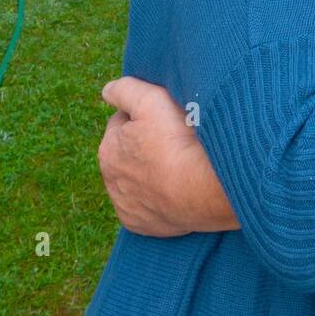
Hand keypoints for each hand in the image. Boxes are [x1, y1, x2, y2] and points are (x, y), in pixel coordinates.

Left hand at [98, 77, 239, 235]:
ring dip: (152, 172)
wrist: (206, 189)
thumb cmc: (180, 141)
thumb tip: (108, 91)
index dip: (146, 117)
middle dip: (146, 146)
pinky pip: (147, 207)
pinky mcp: (140, 225)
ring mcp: (125, 205)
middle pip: (129, 153)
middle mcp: (110, 178)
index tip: (168, 120)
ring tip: (180, 167)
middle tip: (176, 142)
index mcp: (109, 147)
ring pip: (137, 180)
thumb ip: (125, 90)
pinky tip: (176, 190)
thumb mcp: (151, 100)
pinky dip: (158, 199)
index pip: (124, 122)